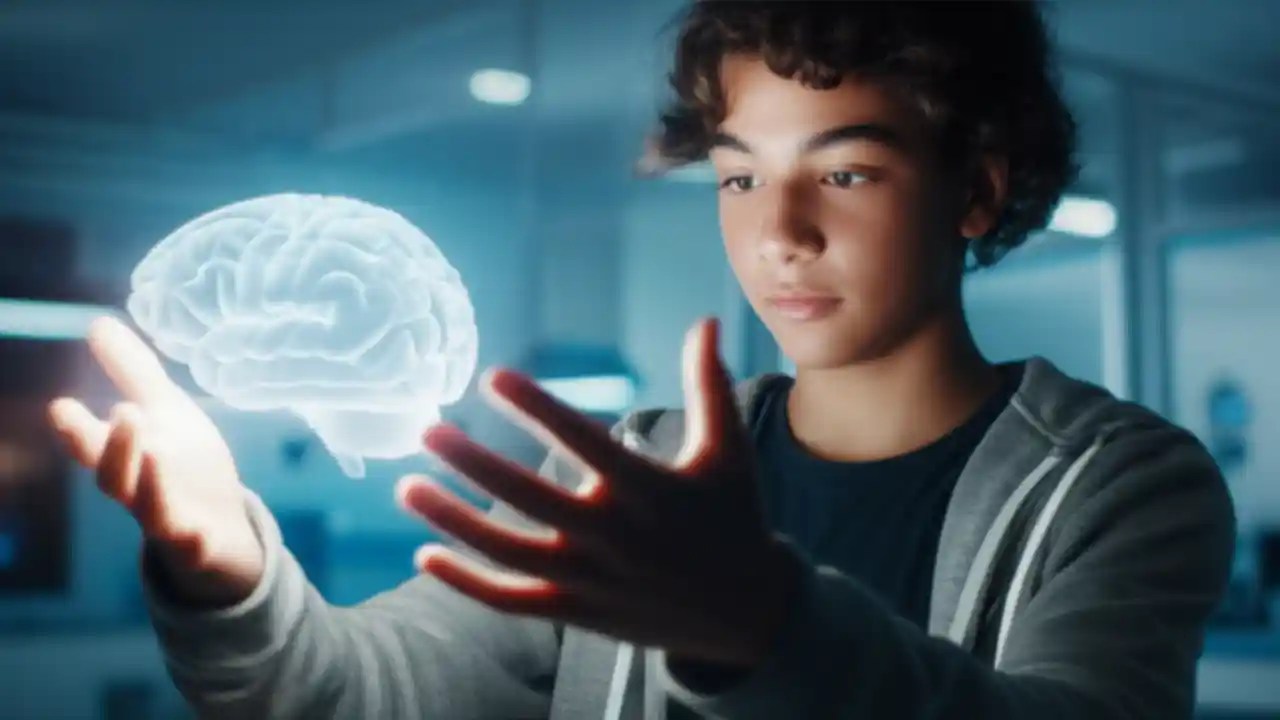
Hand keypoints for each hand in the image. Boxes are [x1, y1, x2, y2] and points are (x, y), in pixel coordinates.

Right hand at [48, 316, 262, 605]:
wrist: (224, 529)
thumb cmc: (186, 466)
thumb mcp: (166, 413)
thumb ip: (132, 373)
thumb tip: (97, 322)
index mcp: (129, 457)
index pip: (93, 444)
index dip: (77, 429)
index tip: (61, 406)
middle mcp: (139, 492)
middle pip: (114, 478)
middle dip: (113, 449)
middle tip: (125, 412)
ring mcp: (169, 522)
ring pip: (151, 510)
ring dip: (150, 484)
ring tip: (157, 451)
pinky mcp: (201, 547)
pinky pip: (194, 549)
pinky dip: (193, 542)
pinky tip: (198, 532)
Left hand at [398, 318, 798, 666]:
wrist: (744, 612)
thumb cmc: (733, 516)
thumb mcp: (728, 449)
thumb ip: (708, 384)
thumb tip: (706, 319)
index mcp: (647, 488)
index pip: (579, 439)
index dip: (534, 406)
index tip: (491, 378)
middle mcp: (613, 535)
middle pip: (527, 496)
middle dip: (473, 463)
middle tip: (426, 431)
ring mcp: (590, 578)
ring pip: (506, 551)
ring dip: (452, 520)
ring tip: (407, 487)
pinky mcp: (576, 610)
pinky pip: (510, 599)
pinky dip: (466, 581)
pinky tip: (426, 554)